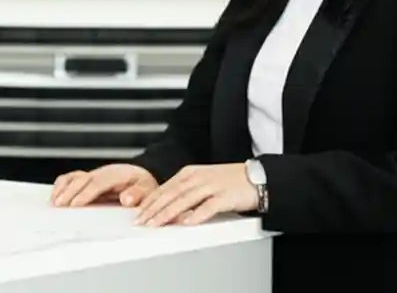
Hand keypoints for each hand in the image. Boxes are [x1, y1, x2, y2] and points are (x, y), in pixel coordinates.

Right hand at [51, 164, 157, 207]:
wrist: (142, 177)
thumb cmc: (144, 186)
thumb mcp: (148, 190)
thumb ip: (138, 194)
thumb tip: (126, 199)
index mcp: (117, 175)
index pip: (98, 183)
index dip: (85, 194)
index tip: (75, 204)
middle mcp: (102, 173)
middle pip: (81, 180)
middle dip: (68, 192)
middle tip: (58, 205)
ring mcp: (93, 175)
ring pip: (73, 178)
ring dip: (62, 189)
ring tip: (54, 202)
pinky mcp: (87, 180)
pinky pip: (71, 179)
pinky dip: (61, 186)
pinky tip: (55, 197)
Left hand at [134, 163, 257, 226]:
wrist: (259, 177)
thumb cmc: (230, 182)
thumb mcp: (202, 182)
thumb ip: (185, 192)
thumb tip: (166, 207)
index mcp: (189, 173)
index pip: (164, 188)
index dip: (149, 201)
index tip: (137, 213)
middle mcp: (198, 178)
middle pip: (170, 194)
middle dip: (153, 209)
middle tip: (141, 221)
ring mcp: (211, 186)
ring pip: (184, 200)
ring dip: (168, 213)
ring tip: (156, 224)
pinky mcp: (226, 196)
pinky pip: (208, 207)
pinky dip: (196, 215)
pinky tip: (187, 223)